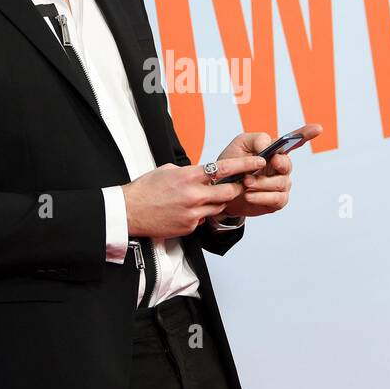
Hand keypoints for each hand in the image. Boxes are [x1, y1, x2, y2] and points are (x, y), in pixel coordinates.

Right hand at [122, 155, 265, 237]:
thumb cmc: (145, 189)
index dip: (246, 164)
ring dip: (216, 202)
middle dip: (236, 187)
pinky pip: (203, 220)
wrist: (129, 212)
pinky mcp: (189, 227)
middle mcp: (194, 195)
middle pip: (230, 191)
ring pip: (219, 207)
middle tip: (237, 184)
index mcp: (189, 176)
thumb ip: (189, 171)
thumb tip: (203, 172)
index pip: (225, 168)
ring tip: (201, 198)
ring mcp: (193, 213)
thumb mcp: (168, 170)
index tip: (259, 161)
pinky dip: (199, 215)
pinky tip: (184, 211)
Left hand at [213, 123, 322, 219]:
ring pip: (281, 183)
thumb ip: (256, 139)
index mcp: (274, 151)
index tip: (318, 128)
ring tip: (245, 183)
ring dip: (262, 183)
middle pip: (287, 164)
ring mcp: (281, 184)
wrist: (221, 190)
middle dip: (278, 164)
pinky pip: (277, 199)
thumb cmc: (232, 165)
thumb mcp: (239, 145)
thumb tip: (267, 146)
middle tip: (262, 165)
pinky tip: (249, 195)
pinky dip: (262, 197)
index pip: (294, 141)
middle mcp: (281, 167)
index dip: (306, 134)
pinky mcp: (277, 201)